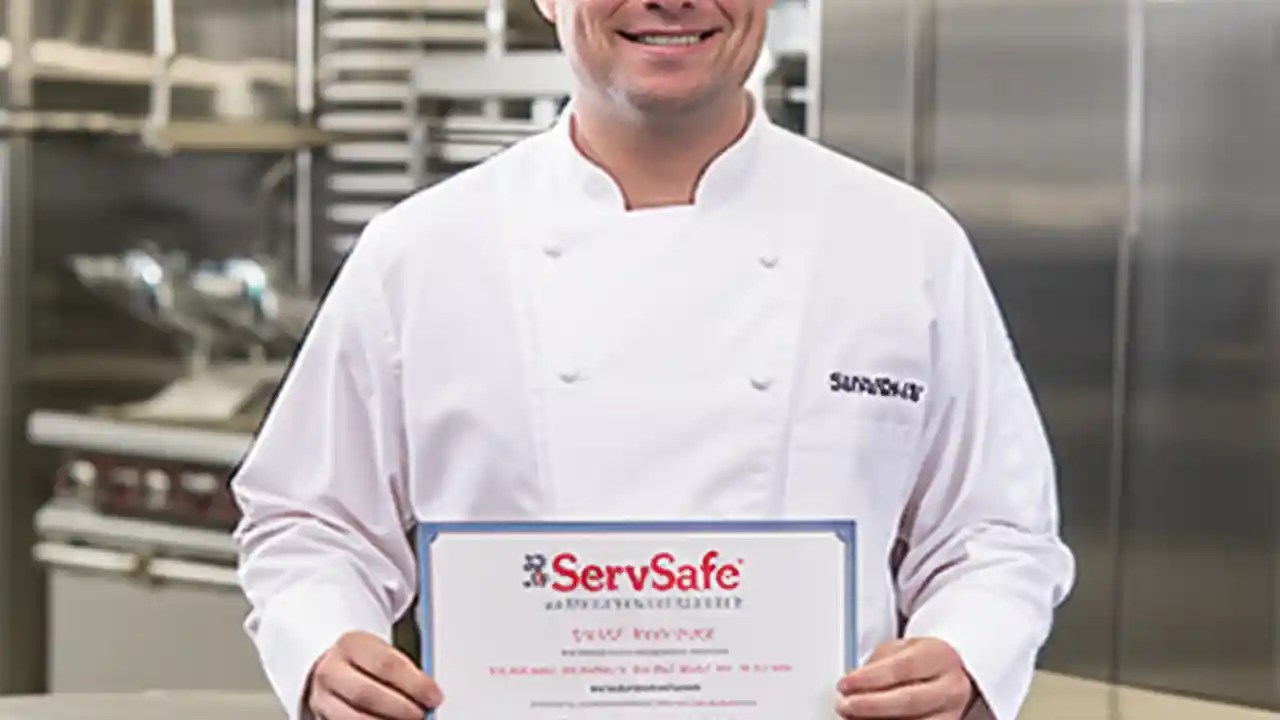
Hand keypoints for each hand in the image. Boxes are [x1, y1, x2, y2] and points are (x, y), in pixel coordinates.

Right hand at [307, 631, 443, 718]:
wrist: (333, 667)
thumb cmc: (366, 660)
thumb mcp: (383, 652)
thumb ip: (403, 671)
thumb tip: (429, 694)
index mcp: (351, 645)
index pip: (385, 664)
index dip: (414, 683)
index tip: (434, 696)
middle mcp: (331, 672)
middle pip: (366, 694)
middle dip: (400, 707)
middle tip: (422, 714)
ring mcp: (322, 699)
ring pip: (353, 718)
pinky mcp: (321, 718)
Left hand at [835, 637, 975, 718]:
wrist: (948, 677)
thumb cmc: (920, 661)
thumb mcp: (899, 649)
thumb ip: (877, 664)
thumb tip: (851, 686)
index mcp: (940, 657)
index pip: (903, 667)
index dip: (870, 678)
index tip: (845, 684)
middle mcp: (951, 687)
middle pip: (910, 700)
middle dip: (871, 705)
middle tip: (845, 705)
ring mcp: (951, 713)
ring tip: (853, 717)